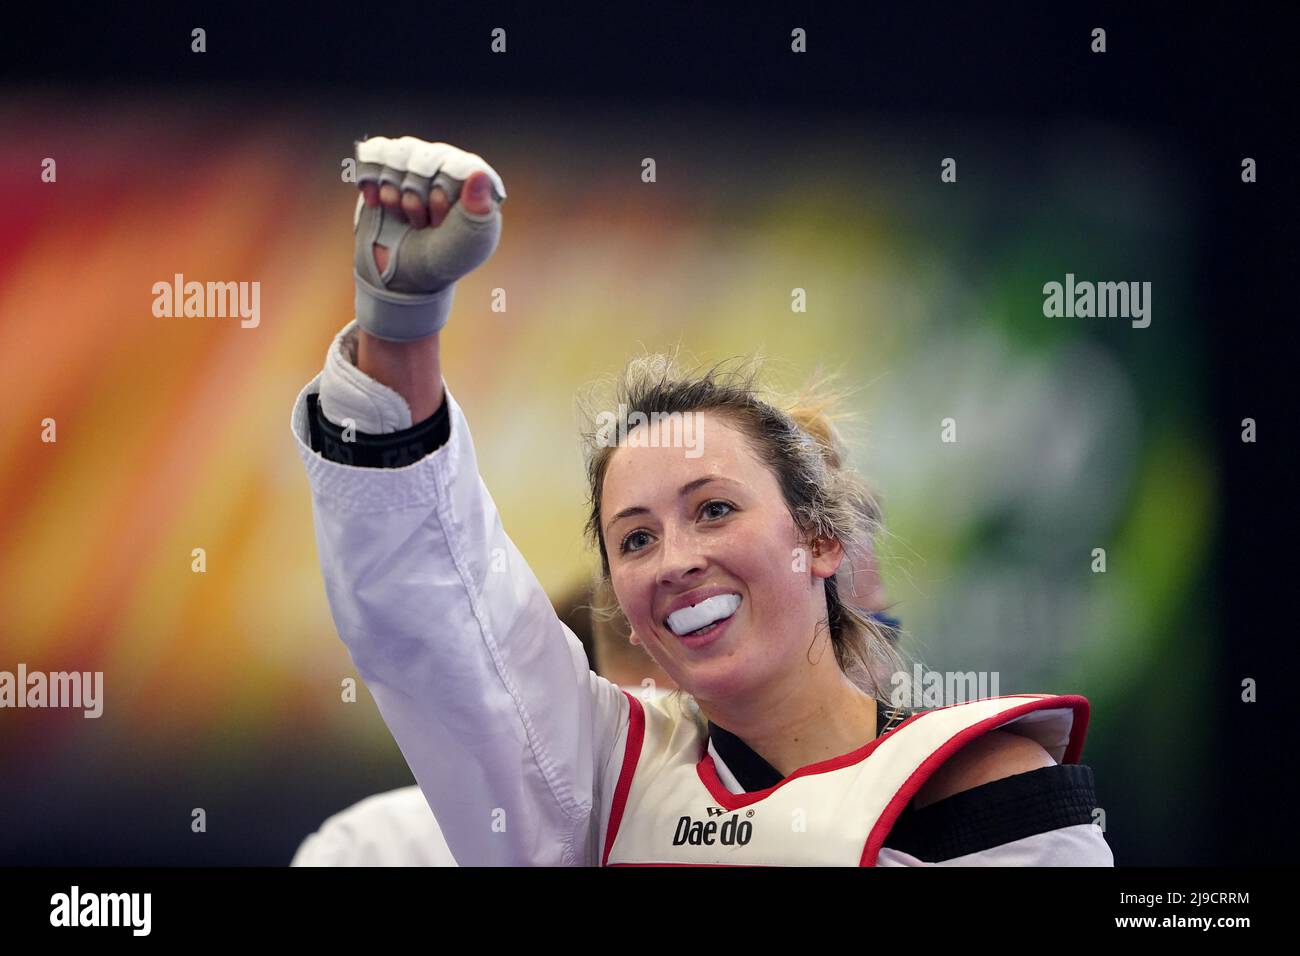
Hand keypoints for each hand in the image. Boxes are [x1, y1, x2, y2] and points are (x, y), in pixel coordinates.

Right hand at [352, 135, 505, 341]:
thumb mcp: (466, 245)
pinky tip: (377, 203)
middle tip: (422, 224)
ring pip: (397, 153)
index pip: (456, 166)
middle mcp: (451, 164)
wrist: (405, 274)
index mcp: (479, 179)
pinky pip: (373, 153)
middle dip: (415, 199)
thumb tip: (479, 175)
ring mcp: (420, 162)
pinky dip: (370, 180)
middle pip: (423, 157)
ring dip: (393, 193)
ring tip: (404, 217)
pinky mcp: (389, 165)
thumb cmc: (442, 259)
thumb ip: (477, 212)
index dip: (440, 196)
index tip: (439, 223)